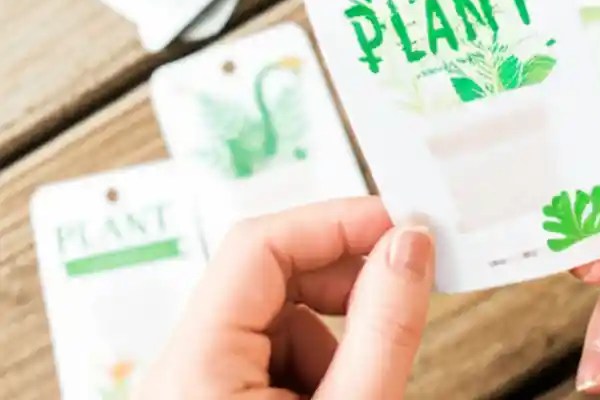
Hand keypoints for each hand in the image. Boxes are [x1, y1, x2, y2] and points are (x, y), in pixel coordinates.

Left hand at [139, 197, 434, 399]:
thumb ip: (383, 328)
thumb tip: (409, 246)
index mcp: (195, 364)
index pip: (258, 245)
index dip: (335, 223)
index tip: (401, 223)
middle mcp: (184, 371)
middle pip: (273, 278)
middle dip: (346, 285)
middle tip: (408, 290)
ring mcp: (200, 388)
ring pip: (283, 321)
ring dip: (339, 338)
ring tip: (366, 384)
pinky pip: (277, 358)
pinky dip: (324, 371)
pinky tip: (344, 396)